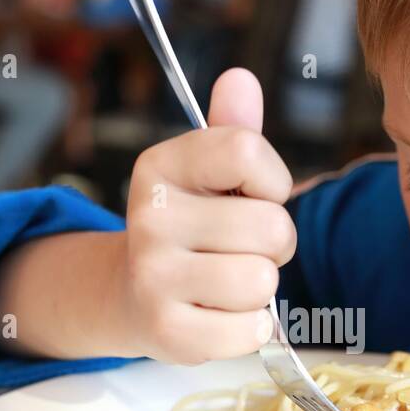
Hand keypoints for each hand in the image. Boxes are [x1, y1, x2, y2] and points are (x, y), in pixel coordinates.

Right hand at [118, 68, 295, 365]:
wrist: (134, 295)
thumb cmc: (192, 227)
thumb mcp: (206, 173)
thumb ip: (232, 129)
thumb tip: (240, 79)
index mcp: (160, 167)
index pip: (247, 151)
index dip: (272, 181)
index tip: (255, 195)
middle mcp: (148, 217)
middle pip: (270, 226)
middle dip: (274, 243)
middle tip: (244, 247)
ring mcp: (153, 276)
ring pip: (262, 281)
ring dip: (261, 288)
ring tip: (230, 281)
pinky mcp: (167, 331)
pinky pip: (250, 331)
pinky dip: (250, 329)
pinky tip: (222, 316)